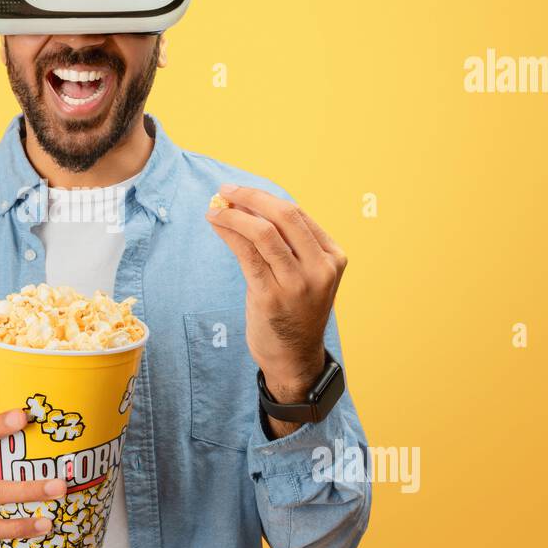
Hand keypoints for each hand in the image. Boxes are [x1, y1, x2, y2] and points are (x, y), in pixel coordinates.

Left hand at [205, 184, 347, 402]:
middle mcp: (319, 269)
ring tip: (214, 209)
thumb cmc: (294, 310)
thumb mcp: (305, 275)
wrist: (293, 357)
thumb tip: (248, 204)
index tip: (240, 192)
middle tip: (225, 190)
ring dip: (234, 215)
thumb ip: (288, 244)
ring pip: (263, 233)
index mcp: (333, 257)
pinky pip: (247, 254)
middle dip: (250, 197)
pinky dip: (229, 234)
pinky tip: (217, 225)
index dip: (264, 198)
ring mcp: (296, 284)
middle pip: (284, 216)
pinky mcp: (270, 297)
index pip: (297, 214)